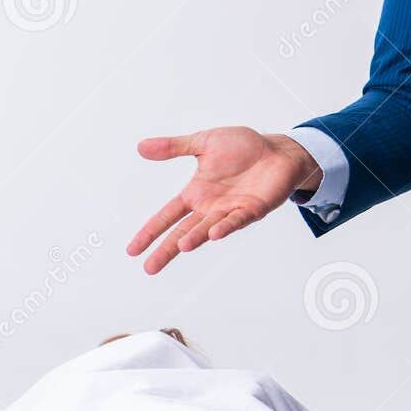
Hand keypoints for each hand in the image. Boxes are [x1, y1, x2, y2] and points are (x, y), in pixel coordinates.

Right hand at [127, 129, 320, 274]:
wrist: (277, 150)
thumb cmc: (244, 148)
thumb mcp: (203, 143)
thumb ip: (174, 147)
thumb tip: (142, 147)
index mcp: (196, 193)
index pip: (167, 215)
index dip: (150, 231)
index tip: (132, 249)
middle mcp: (211, 207)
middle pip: (183, 231)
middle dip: (167, 249)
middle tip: (150, 267)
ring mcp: (231, 210)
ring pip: (208, 228)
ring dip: (195, 238)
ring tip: (181, 247)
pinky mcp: (253, 209)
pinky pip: (236, 221)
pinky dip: (225, 227)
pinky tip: (214, 233)